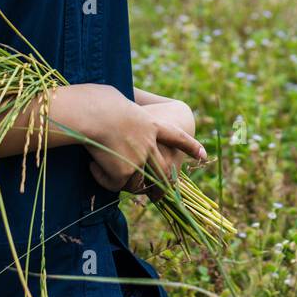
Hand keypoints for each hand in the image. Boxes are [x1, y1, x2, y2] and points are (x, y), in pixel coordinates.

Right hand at [81, 86, 205, 194]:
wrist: (95, 113)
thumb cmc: (100, 101)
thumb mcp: (119, 99)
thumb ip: (124, 110)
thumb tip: (114, 102)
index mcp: (151, 124)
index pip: (176, 137)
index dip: (189, 146)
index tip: (203, 154)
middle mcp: (150, 145)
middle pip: (163, 170)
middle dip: (163, 187)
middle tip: (157, 197)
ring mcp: (140, 160)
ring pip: (136, 183)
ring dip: (122, 181)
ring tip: (103, 170)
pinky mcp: (125, 172)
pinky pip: (114, 184)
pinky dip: (102, 177)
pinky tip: (93, 165)